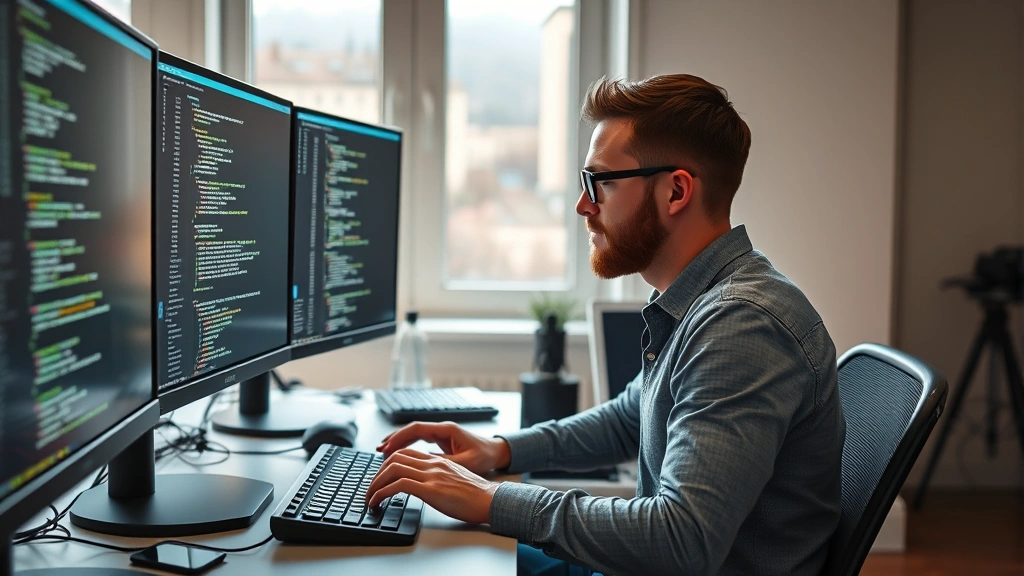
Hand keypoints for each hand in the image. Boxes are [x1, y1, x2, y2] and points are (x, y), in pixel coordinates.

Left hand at [366, 448, 499, 523]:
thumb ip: (439, 477)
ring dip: (375, 484)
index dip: (388, 462)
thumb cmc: (476, 495)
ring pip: (392, 469)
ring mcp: (431, 475)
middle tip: (370, 488)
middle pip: (395, 458)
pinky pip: (398, 485)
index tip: (380, 476)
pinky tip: (377, 502)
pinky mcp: (430, 489)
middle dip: (377, 473)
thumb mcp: (454, 479)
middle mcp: (432, 464)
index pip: (406, 453)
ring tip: (369, 497)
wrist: (490, 500)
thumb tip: (425, 485)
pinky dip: (381, 492)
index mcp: (438, 461)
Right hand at [377, 421, 510, 474]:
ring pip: (414, 435)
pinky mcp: (441, 441)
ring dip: (399, 442)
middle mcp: (441, 429)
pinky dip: (407, 446)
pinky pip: (419, 441)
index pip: (417, 429)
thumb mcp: (466, 462)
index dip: (400, 438)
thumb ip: (446, 464)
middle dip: (394, 439)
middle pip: (412, 430)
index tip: (387, 447)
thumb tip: (426, 467)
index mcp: (446, 430)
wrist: (496, 452)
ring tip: (383, 451)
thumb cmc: (484, 456)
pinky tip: (398, 454)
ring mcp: (440, 434)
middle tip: (379, 450)